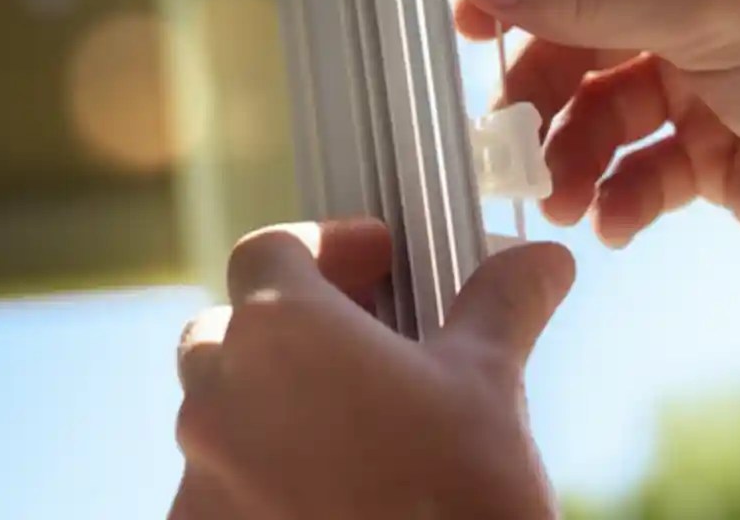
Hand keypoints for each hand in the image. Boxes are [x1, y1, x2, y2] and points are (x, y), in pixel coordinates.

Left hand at [169, 220, 573, 519]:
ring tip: (354, 427)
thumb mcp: (490, 386)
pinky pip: (216, 485)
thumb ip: (502, 304)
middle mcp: (217, 397)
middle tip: (365, 341)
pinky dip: (259, 474)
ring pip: (218, 411)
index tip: (381, 260)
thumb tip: (541, 259)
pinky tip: (328, 493)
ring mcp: (198, 477)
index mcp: (281, 331)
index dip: (328, 244)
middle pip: (229, 328)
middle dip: (291, 326)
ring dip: (272, 402)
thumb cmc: (458, 495)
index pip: (271, 250)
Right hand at [456, 0, 739, 296]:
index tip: (466, 35)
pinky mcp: (706, 152)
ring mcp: (702, 78)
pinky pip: (635, 167)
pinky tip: (619, 224)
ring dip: (576, 160)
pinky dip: (620, 196)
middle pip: (580, 40)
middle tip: (510, 152)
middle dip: (548, 101)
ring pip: (600, 112)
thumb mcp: (713, 20)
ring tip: (566, 203)